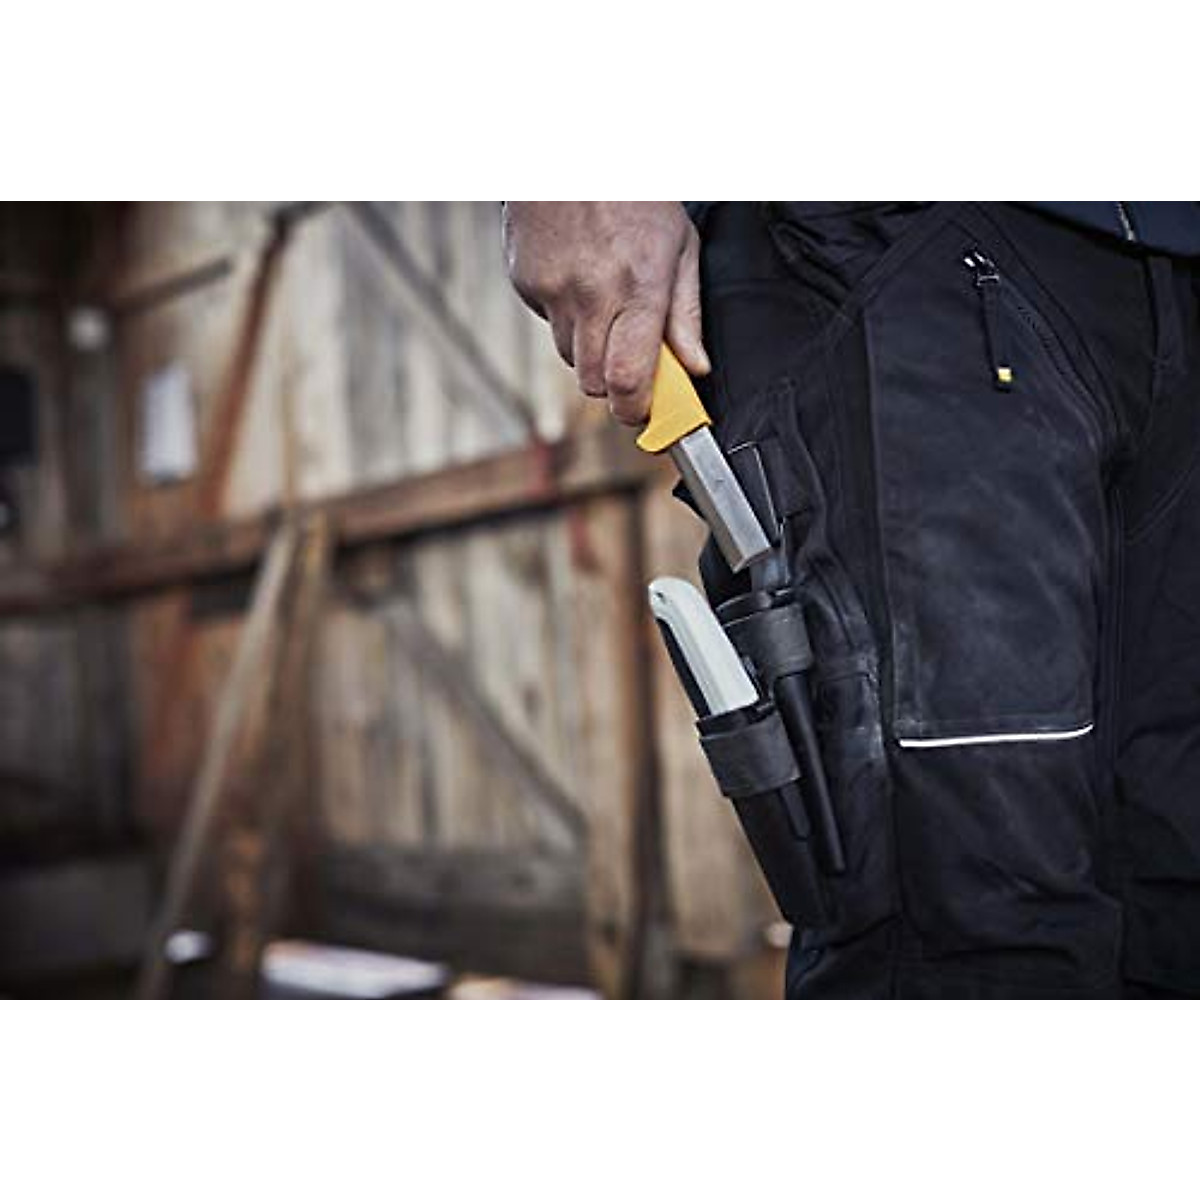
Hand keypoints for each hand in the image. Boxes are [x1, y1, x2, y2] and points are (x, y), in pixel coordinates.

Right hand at [503, 202, 709, 424]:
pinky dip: (564, 315)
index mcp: (638, 286)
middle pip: (595, 383)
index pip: (629, 380)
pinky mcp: (525, 282)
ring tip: (605, 301)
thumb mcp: (678, 245)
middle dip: (614, 385)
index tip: (646, 411)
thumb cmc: (635, 191)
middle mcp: (592, 293)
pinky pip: (547, 323)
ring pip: (570, 357)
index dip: (636, 409)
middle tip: (631, 361)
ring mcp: (552, 289)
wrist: (572, 142)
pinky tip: (577, 275)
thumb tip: (695, 368)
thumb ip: (686, 313)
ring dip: (590, 347)